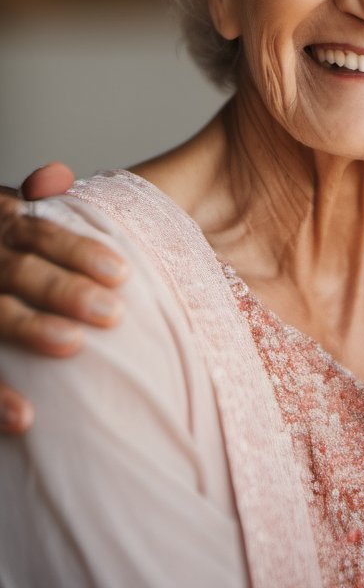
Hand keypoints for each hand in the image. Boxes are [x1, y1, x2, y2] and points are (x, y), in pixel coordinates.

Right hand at [0, 163, 129, 432]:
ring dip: (28, 329)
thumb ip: (33, 204)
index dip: (77, 249)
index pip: (35, 231)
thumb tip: (55, 175)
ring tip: (74, 345)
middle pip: (15, 270)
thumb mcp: (2, 218)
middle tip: (114, 312)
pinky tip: (26, 416)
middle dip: (63, 290)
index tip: (123, 272)